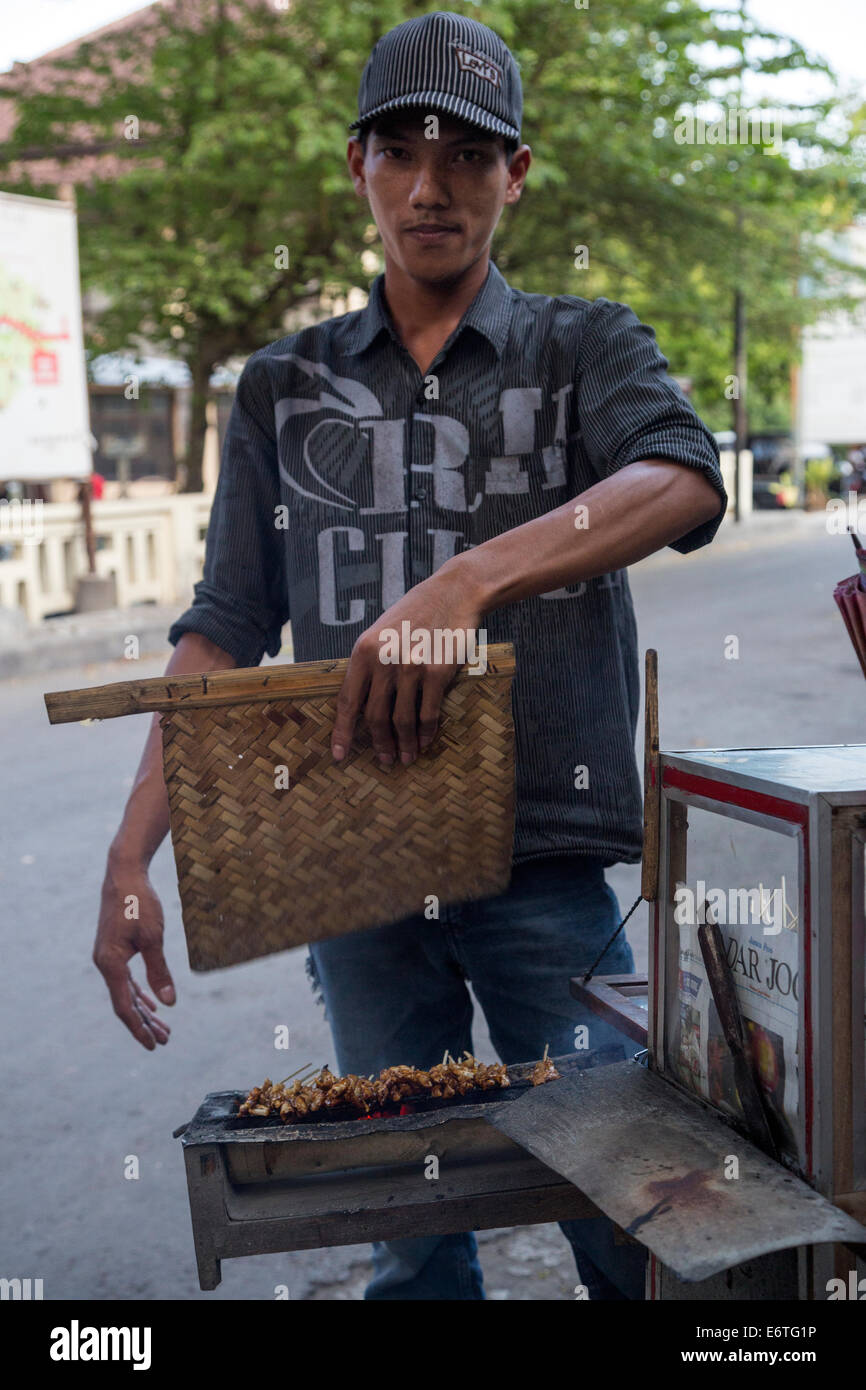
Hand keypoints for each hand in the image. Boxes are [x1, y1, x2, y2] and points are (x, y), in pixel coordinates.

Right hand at [93, 853, 174, 1049]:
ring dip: (144, 1010)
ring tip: (163, 1028)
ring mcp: (108, 958)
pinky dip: (139, 993)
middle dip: (145, 1023)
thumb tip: (170, 1003)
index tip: (153, 1045)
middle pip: (125, 1003)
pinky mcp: (114, 950)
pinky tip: (152, 1003)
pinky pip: (126, 980)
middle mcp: (105, 964)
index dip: (139, 1028)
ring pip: (126, 993)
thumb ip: (160, 971)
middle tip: (165, 1041)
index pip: (124, 1006)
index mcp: (110, 964)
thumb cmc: (139, 903)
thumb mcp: (153, 937)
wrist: (124, 874)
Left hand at [330, 562, 484, 766]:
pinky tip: (424, 742)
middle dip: (378, 744)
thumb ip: (369, 664)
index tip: (340, 755)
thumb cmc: (415, 614)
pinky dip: (425, 733)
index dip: (342, 732)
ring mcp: (411, 667)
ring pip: (401, 720)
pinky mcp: (437, 672)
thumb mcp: (381, 632)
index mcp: (363, 651)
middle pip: (374, 716)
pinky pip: (428, 714)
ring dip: (403, 744)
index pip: (347, 701)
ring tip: (405, 757)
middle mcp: (384, 660)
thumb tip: (359, 705)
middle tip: (383, 760)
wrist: (454, 593)